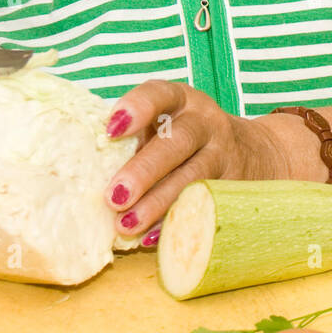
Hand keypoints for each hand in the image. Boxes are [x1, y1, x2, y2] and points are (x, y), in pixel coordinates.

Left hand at [101, 80, 286, 244]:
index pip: (159, 95)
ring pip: (192, 178)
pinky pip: (202, 206)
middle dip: (144, 170)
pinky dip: (175, 223)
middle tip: (114, 196)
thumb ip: (133, 136)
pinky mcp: (232, 187)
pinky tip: (150, 238)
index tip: (110, 130)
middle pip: (176, 142)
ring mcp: (222, 154)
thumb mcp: (165, 122)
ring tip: (126, 224)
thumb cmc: (182, 136)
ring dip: (157, 203)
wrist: (250, 151)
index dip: (136, 108)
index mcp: (180, 100)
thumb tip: (81, 166)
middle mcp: (204, 122)